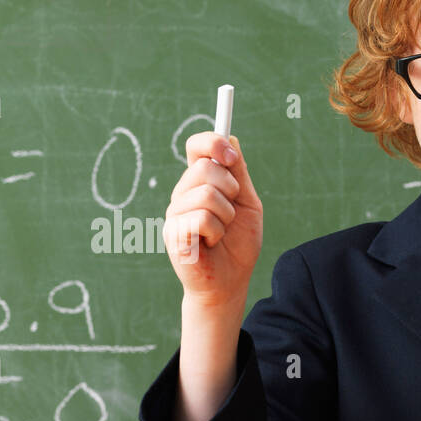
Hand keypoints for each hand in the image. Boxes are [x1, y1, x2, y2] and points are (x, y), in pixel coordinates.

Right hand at [163, 131, 262, 306]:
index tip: (231, 157)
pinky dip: (216, 231)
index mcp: (199, 182)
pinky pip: (201, 218)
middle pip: (205, 167)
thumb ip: (239, 174)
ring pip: (206, 194)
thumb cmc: (238, 244)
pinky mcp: (173, 233)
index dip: (213, 143)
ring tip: (221, 233)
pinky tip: (211, 243)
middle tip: (230, 212)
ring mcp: (175, 212)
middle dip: (230, 189)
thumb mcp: (247, 203)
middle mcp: (183, 193)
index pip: (196, 146)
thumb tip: (231, 139)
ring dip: (225, 216)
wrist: (231, 282)